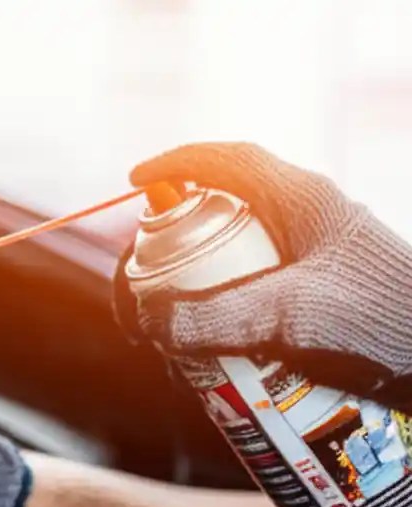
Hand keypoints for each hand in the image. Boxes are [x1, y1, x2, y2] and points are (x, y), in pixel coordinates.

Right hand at [129, 142, 411, 405]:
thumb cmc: (384, 324)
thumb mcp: (287, 318)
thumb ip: (211, 318)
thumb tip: (148, 321)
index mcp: (305, 198)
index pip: (227, 160)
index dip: (175, 164)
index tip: (136, 181)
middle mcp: (318, 213)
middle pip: (235, 201)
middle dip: (188, 225)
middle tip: (157, 257)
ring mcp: (330, 247)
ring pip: (255, 240)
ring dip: (215, 265)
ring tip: (190, 305)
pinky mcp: (338, 283)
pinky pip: (273, 272)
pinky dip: (241, 291)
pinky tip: (237, 332)